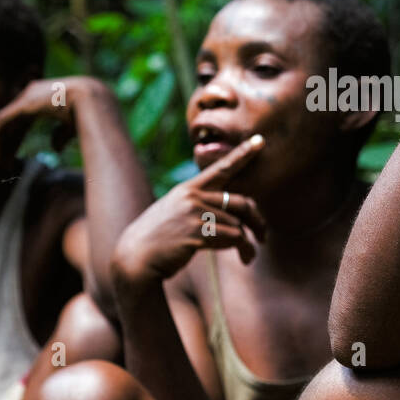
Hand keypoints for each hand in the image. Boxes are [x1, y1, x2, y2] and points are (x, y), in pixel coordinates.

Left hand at [0, 77, 101, 165]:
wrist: (91, 99)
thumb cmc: (88, 112)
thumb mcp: (72, 126)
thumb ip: (60, 135)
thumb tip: (54, 148)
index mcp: (44, 100)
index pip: (23, 122)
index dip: (17, 138)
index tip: (12, 155)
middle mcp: (32, 96)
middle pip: (13, 123)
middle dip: (7, 143)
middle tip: (0, 161)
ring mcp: (27, 98)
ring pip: (7, 123)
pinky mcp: (24, 104)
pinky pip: (4, 120)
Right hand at [111, 135, 267, 286]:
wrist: (136, 258)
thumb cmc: (159, 240)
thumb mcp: (176, 213)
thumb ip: (200, 207)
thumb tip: (235, 216)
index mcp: (188, 189)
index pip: (220, 168)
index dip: (242, 155)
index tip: (260, 141)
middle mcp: (192, 197)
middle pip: (240, 202)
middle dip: (257, 219)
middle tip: (264, 235)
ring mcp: (193, 213)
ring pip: (237, 225)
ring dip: (247, 243)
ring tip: (247, 256)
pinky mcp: (197, 232)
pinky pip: (233, 238)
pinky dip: (243, 249)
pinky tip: (243, 259)